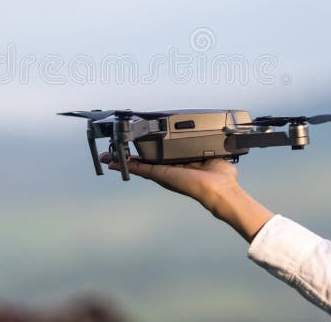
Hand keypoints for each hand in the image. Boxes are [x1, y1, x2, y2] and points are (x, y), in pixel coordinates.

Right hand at [99, 153, 274, 242]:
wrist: (221, 191)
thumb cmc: (222, 179)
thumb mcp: (212, 154)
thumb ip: (207, 148)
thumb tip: (213, 140)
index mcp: (180, 165)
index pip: (160, 158)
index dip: (147, 153)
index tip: (136, 147)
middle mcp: (169, 171)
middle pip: (144, 163)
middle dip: (128, 159)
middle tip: (113, 154)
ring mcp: (163, 174)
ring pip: (138, 166)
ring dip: (123, 161)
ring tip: (108, 158)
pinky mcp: (161, 175)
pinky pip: (140, 169)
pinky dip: (126, 165)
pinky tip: (114, 162)